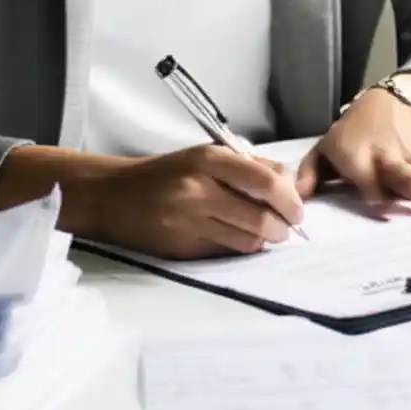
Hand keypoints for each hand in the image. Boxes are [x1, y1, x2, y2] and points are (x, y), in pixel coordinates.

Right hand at [90, 146, 304, 258]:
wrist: (112, 196)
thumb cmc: (167, 173)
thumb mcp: (205, 156)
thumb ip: (249, 167)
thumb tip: (291, 183)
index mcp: (207, 160)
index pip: (264, 181)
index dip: (289, 199)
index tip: (298, 209)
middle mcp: (198, 190)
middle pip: (260, 217)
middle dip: (283, 227)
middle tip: (286, 227)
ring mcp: (189, 222)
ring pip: (247, 240)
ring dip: (264, 240)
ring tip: (264, 233)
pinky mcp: (182, 248)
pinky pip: (226, 253)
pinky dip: (240, 248)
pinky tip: (237, 238)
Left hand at [294, 76, 410, 214]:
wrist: (381, 104)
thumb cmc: (346, 139)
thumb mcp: (321, 152)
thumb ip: (308, 176)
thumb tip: (294, 200)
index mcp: (356, 156)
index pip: (364, 175)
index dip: (373, 191)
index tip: (383, 210)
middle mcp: (387, 156)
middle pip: (406, 174)